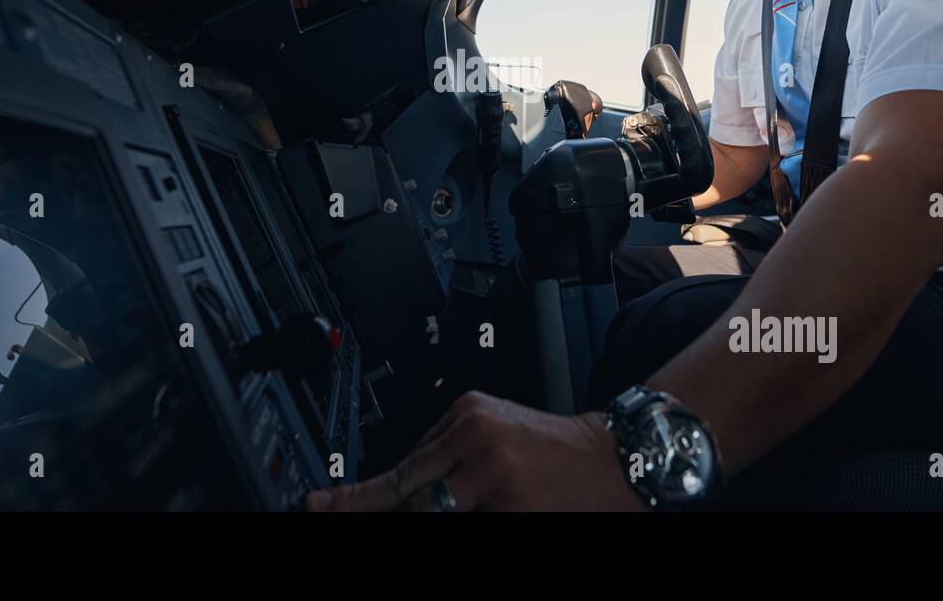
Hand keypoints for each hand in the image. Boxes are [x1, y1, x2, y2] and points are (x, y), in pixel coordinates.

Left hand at [306, 391, 645, 510]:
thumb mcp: (496, 430)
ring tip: (412, 507)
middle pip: (406, 497)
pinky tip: (467, 515)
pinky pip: (472, 529)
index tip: (321, 508)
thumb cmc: (555, 453)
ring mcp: (498, 479)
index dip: (356, 500)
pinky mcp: (518, 510)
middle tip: (327, 516)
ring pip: (431, 516)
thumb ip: (446, 454)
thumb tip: (394, 492)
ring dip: (414, 518)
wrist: (621, 461)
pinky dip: (459, 524)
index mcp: (467, 414)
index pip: (400, 467)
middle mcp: (478, 440)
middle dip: (368, 514)